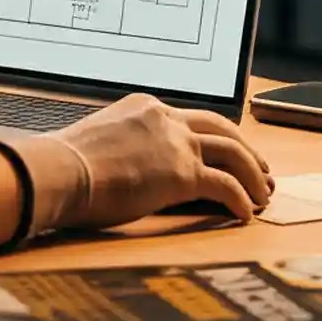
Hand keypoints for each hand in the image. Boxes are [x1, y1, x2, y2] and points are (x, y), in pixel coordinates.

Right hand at [9, 93, 273, 232]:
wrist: (59, 171)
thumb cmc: (63, 163)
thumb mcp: (96, 139)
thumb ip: (119, 144)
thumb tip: (118, 165)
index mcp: (142, 107)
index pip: (187, 118)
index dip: (210, 136)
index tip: (219, 150)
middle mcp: (164, 118)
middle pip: (220, 127)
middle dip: (244, 147)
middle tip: (257, 166)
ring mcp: (176, 144)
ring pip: (234, 152)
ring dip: (254, 173)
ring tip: (262, 193)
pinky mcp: (183, 174)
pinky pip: (227, 186)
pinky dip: (242, 199)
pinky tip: (244, 213)